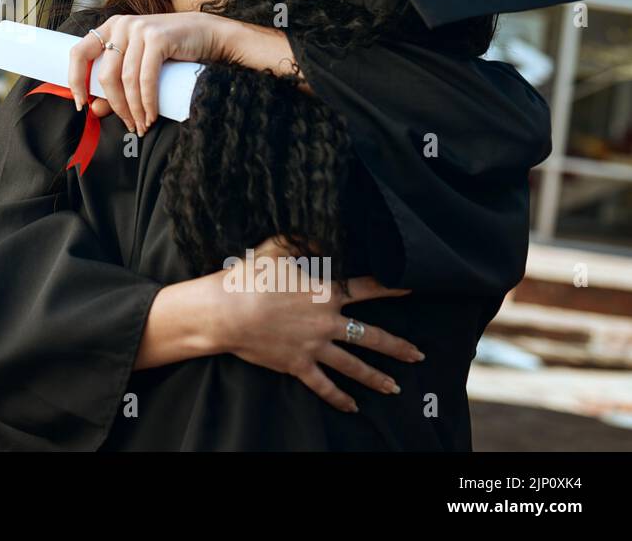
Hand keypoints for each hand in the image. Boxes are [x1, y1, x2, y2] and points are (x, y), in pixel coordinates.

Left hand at [68, 12, 236, 134]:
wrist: (208, 34)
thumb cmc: (171, 52)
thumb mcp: (138, 66)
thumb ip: (116, 86)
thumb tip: (93, 109)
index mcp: (110, 28)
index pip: (78, 53)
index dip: (75, 80)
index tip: (80, 104)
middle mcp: (121, 25)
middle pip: (106, 74)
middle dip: (116, 105)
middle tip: (128, 124)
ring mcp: (139, 29)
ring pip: (126, 79)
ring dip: (134, 108)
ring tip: (142, 125)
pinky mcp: (158, 38)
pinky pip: (145, 78)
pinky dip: (147, 102)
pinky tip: (150, 115)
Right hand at [214, 237, 421, 412]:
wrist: (225, 311)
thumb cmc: (249, 277)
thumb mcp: (277, 249)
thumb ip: (304, 242)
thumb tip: (324, 235)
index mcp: (325, 293)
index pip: (367, 289)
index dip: (391, 288)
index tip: (412, 289)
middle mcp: (326, 323)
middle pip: (371, 337)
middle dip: (397, 347)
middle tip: (418, 354)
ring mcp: (314, 347)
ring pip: (353, 366)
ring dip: (377, 377)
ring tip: (395, 387)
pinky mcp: (297, 365)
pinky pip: (323, 386)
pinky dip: (338, 398)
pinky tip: (352, 407)